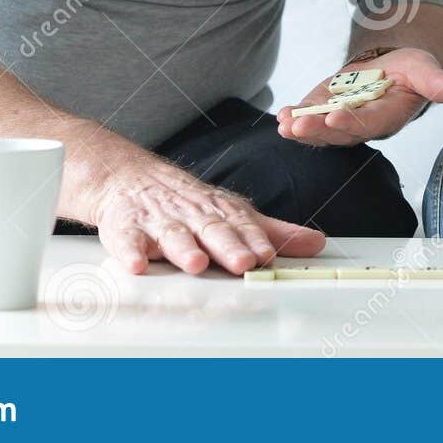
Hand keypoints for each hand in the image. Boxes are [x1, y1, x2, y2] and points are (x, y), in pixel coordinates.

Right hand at [89, 155, 324, 275]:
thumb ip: (271, 231)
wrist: (127, 177)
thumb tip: (317, 243)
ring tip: (197, 263)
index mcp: (219, 211)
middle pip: (211, 230)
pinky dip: (130, 252)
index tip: (268, 254)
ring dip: (185, 249)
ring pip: (173, 236)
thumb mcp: (231, 213)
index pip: (240, 225)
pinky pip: (126, 241)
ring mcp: (157, 222)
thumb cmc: (186, 204)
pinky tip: (136, 265)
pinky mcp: (125, 229)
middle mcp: (191, 215)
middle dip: (228, 246)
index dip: (254, 239)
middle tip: (243, 262)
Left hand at [276, 47, 442, 145]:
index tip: (335, 118)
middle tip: (299, 126)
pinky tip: (281, 116)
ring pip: (321, 130)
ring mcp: (341, 118)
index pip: (369, 124)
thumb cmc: (411, 71)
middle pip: (339, 132)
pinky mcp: (325, 109)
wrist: (392, 68)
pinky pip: (309, 117)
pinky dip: (294, 117)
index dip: (352, 123)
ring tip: (285, 124)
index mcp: (388, 116)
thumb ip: (436, 82)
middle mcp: (363, 124)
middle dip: (318, 131)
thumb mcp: (425, 69)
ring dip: (302, 129)